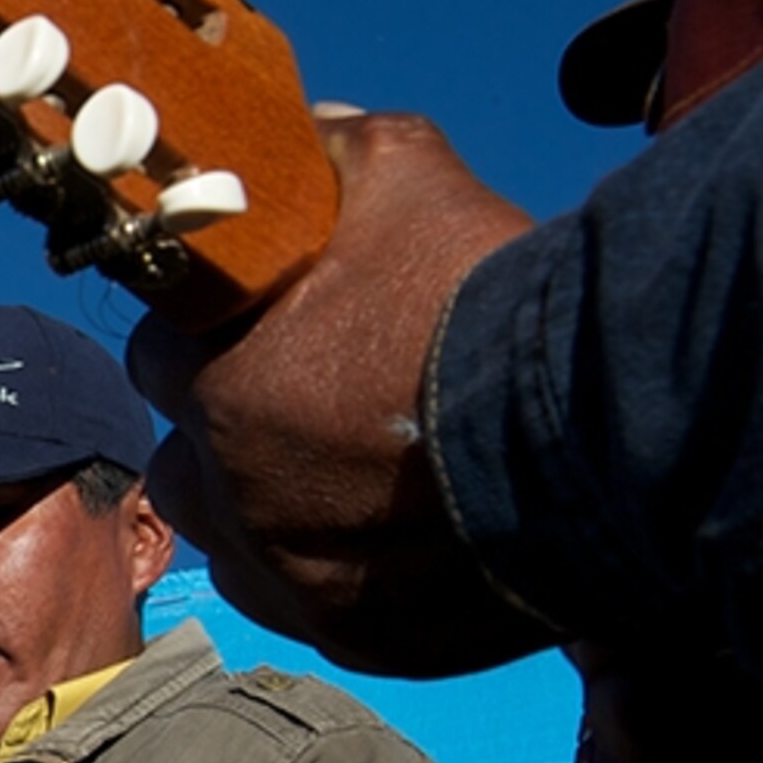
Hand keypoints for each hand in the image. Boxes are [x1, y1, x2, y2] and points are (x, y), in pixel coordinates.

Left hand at [126, 109, 552, 677]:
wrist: (601, 422)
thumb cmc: (490, 295)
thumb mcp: (406, 174)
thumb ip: (328, 153)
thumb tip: (296, 132)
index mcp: (210, 380)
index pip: (161, 354)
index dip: (209, 340)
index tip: (256, 336)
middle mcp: (226, 486)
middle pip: (188, 460)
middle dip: (230, 435)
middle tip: (307, 411)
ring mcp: (284, 569)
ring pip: (237, 541)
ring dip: (270, 510)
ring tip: (347, 479)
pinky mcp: (352, 631)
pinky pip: (309, 605)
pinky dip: (336, 573)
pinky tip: (392, 538)